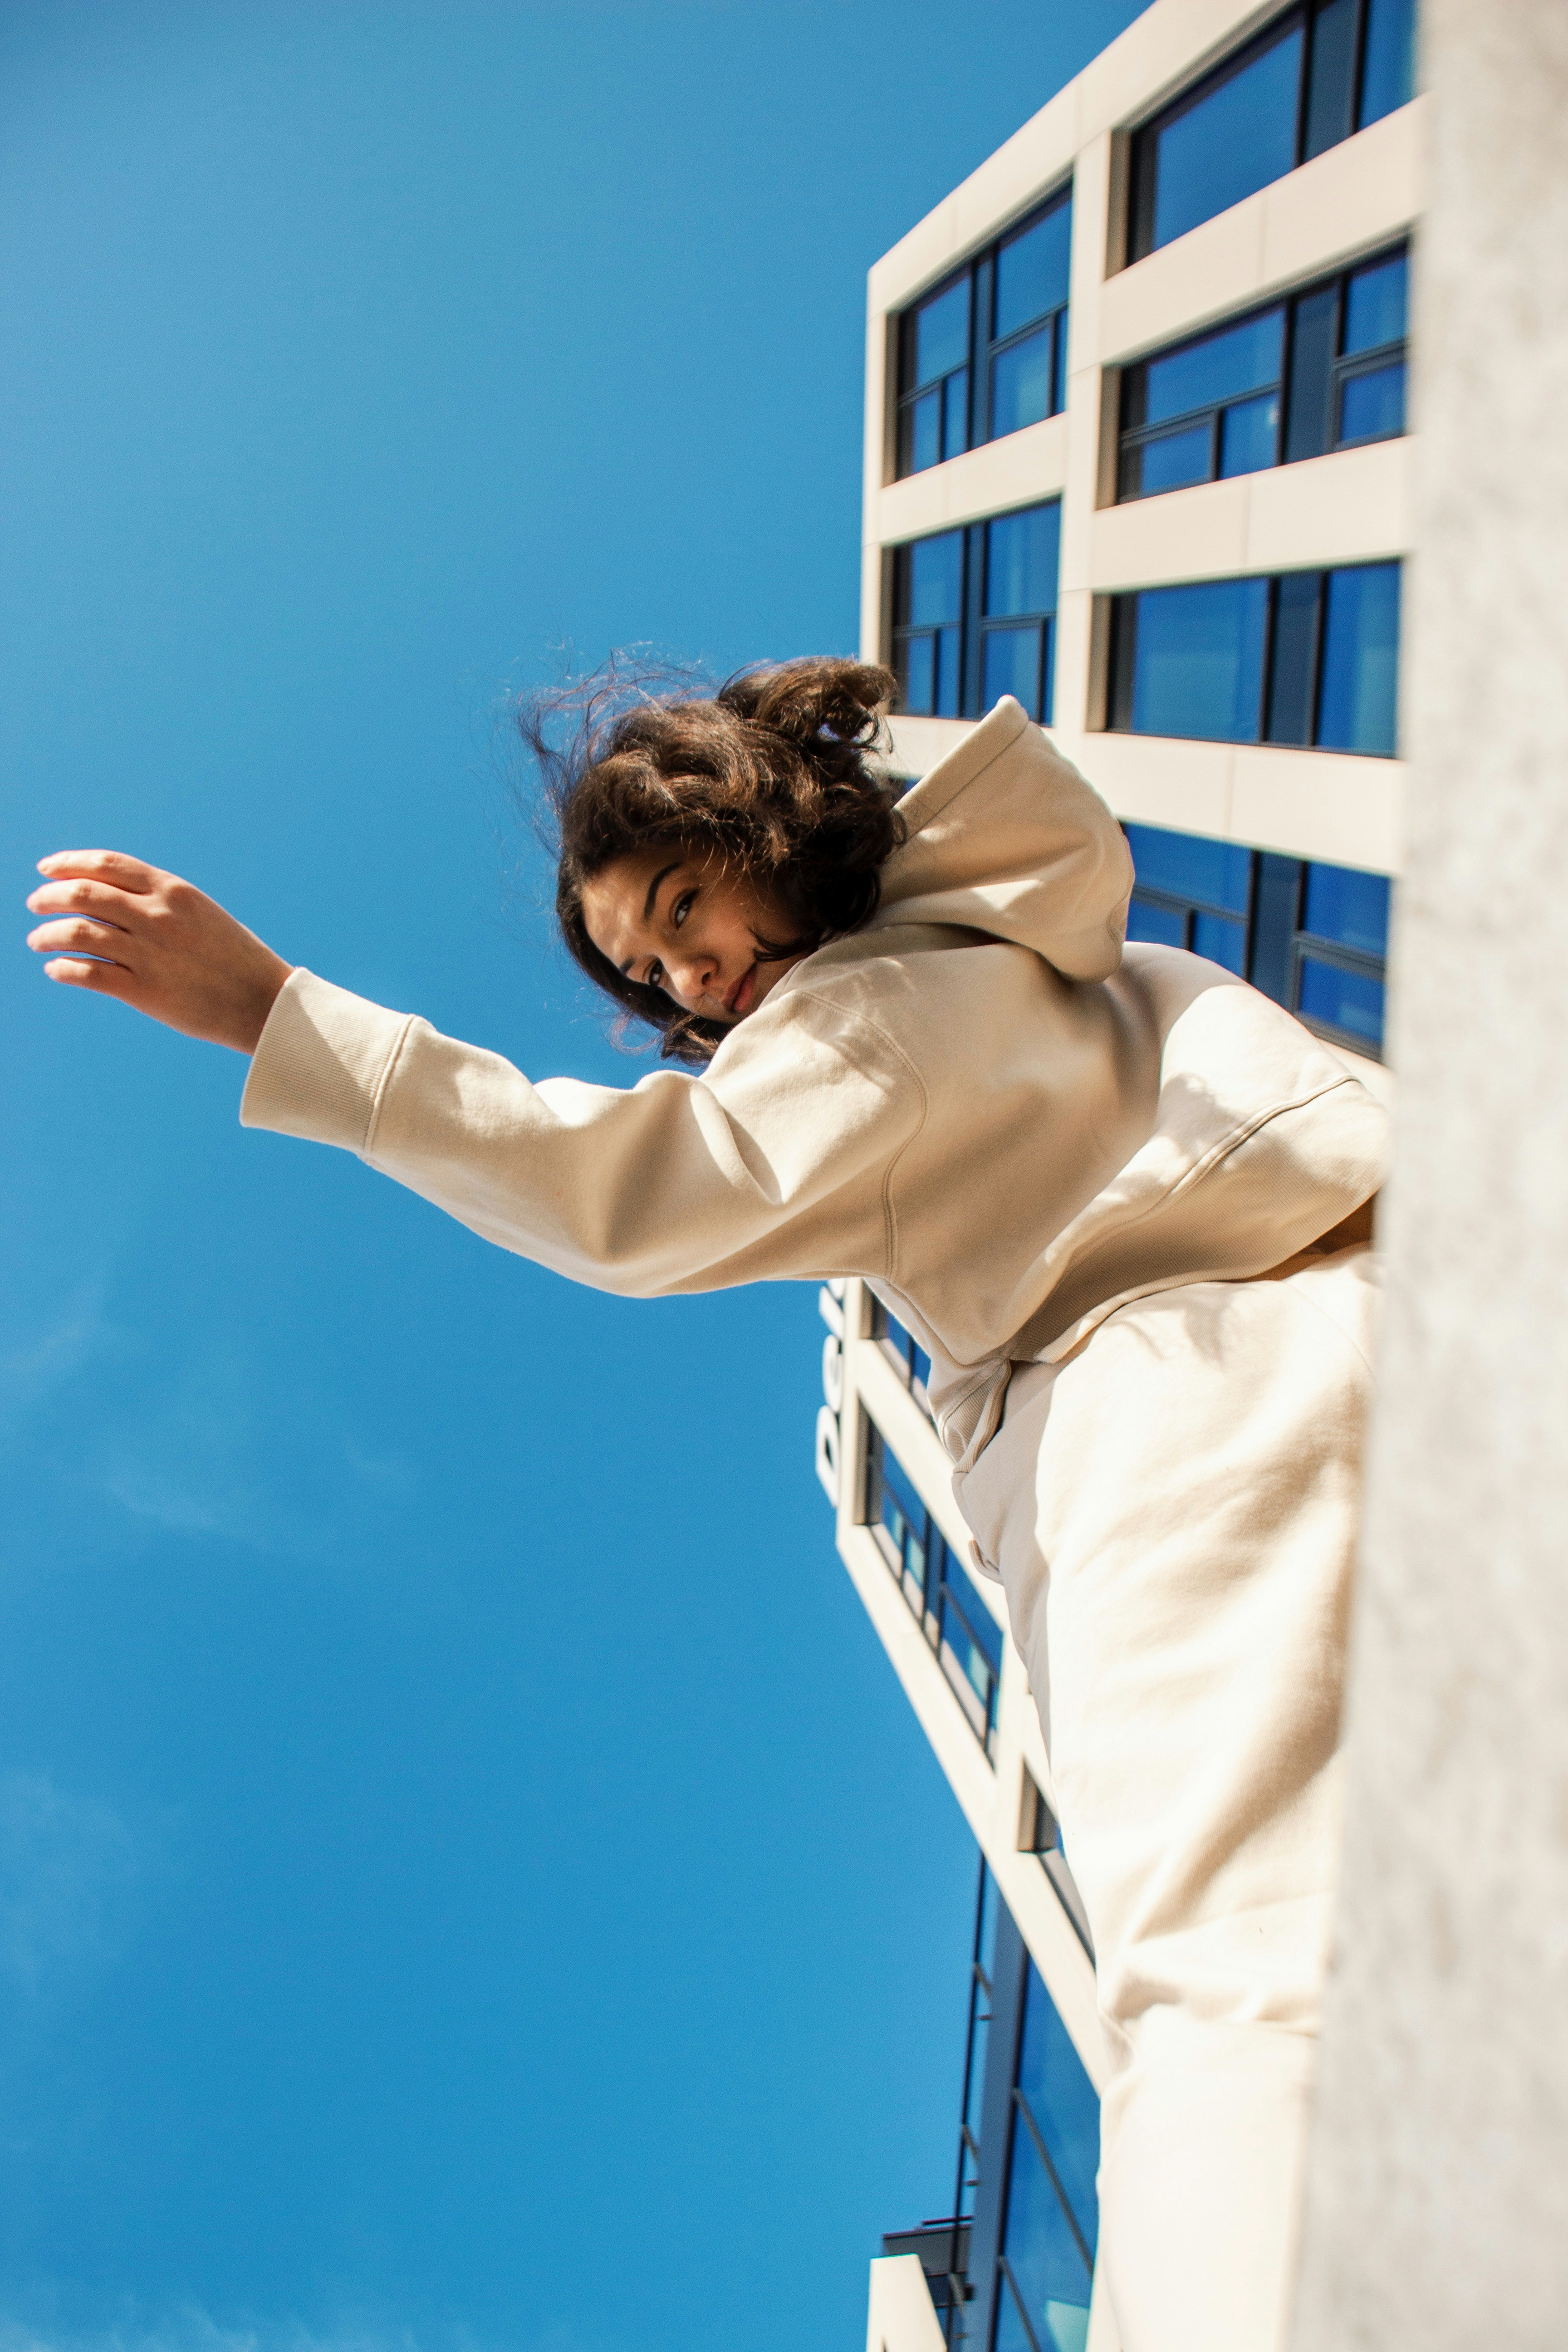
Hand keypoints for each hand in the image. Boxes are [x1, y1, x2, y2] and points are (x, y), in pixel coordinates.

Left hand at [26, 851, 293, 1054]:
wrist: (264, 1001)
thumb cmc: (232, 958)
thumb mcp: (199, 913)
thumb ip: (158, 901)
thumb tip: (108, 897)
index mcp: (173, 891)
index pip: (106, 864)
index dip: (68, 863)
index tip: (46, 869)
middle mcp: (157, 916)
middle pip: (83, 894)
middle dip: (49, 896)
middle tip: (35, 904)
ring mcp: (149, 953)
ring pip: (77, 932)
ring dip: (47, 934)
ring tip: (38, 940)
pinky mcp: (144, 991)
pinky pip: (86, 974)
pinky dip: (62, 969)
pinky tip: (56, 969)